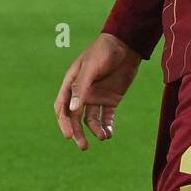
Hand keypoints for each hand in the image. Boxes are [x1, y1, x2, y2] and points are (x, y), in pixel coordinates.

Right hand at [54, 33, 141, 150]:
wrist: (127, 44)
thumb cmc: (104, 51)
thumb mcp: (91, 67)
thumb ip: (81, 88)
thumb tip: (72, 110)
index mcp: (72, 83)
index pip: (63, 107)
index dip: (63, 122)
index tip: (68, 135)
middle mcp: (82, 92)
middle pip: (75, 117)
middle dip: (77, 132)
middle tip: (83, 146)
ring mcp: (96, 96)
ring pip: (91, 119)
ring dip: (94, 130)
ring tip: (103, 137)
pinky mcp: (111, 99)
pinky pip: (106, 116)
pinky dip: (106, 126)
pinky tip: (109, 134)